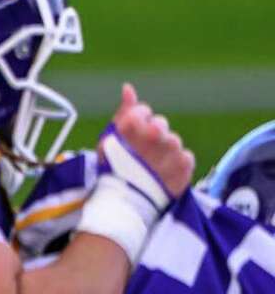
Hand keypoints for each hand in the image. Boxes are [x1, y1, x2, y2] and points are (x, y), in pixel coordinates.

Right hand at [106, 83, 193, 200]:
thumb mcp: (109, 139)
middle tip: (140, 158)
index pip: (143, 111)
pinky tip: (163, 175)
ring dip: (165, 152)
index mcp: (134, 125)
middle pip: (160, 125)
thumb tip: (128, 88)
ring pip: (173, 142)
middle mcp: (156, 133)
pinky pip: (185, 157)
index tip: (130, 142)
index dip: (136, 125)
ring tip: (152, 169)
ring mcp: (172, 149)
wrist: (122, 205)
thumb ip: (122, 111)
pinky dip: (176, 165)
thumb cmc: (112, 171)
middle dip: (152, 138)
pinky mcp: (185, 165)